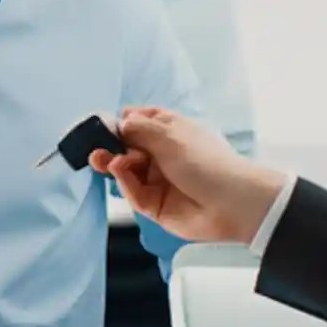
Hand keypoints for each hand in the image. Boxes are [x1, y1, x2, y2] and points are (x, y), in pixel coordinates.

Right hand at [90, 107, 285, 243]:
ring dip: (113, 164)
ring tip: (102, 159)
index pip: (138, 122)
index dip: (121, 123)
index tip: (104, 125)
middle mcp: (162, 154)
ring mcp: (158, 180)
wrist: (231, 204)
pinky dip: (125, 182)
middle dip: (110, 147)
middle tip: (96, 148)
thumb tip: (117, 122)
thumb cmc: (204, 162)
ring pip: (126, 171)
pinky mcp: (155, 205)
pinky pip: (133, 192)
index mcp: (169, 130)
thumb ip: (137, 128)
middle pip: (127, 148)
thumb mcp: (168, 135)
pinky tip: (121, 170)